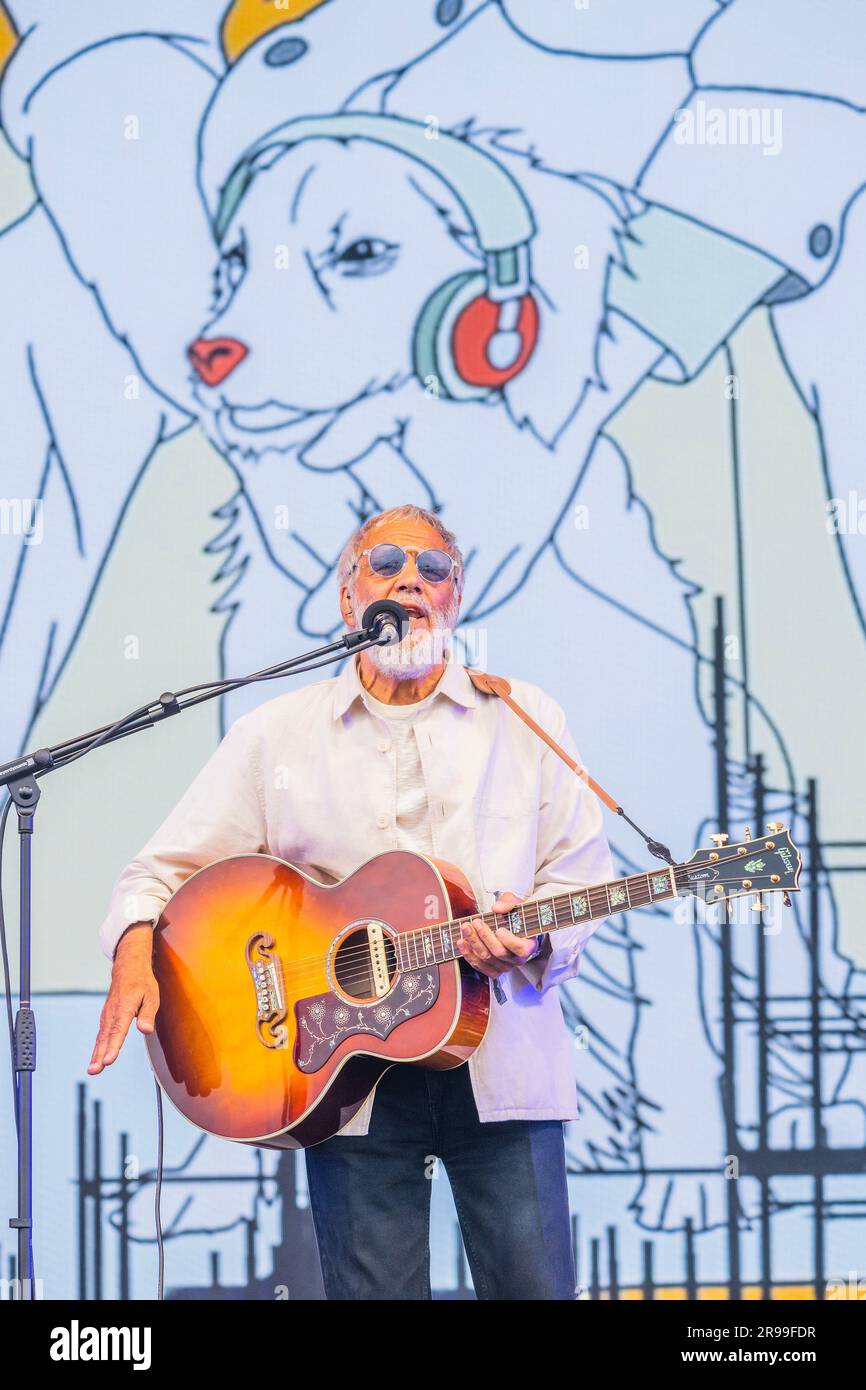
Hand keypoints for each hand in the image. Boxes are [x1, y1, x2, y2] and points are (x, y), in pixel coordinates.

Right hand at [88, 924, 159, 1074]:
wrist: (128, 968)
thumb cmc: (142, 983)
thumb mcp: (151, 996)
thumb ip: (147, 1014)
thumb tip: (145, 1029)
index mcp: (124, 1007)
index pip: (118, 1030)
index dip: (113, 1047)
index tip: (108, 1060)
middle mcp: (112, 1012)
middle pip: (106, 1037)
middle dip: (99, 1055)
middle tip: (95, 1070)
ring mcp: (107, 1015)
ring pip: (101, 1037)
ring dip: (96, 1054)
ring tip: (93, 1070)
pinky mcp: (106, 1017)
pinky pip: (101, 1034)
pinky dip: (98, 1047)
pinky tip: (96, 1059)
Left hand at [457, 892, 541, 978]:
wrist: (510, 927)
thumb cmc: (515, 917)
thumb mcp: (515, 904)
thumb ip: (509, 902)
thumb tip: (497, 908)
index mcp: (528, 945)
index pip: (521, 949)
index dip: (509, 941)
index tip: (499, 929)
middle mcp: (517, 959)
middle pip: (499, 953)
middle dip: (484, 936)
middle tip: (476, 922)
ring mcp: (505, 966)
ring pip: (487, 958)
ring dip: (473, 943)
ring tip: (466, 928)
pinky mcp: (493, 970)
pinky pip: (480, 966)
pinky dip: (469, 954)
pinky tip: (463, 943)